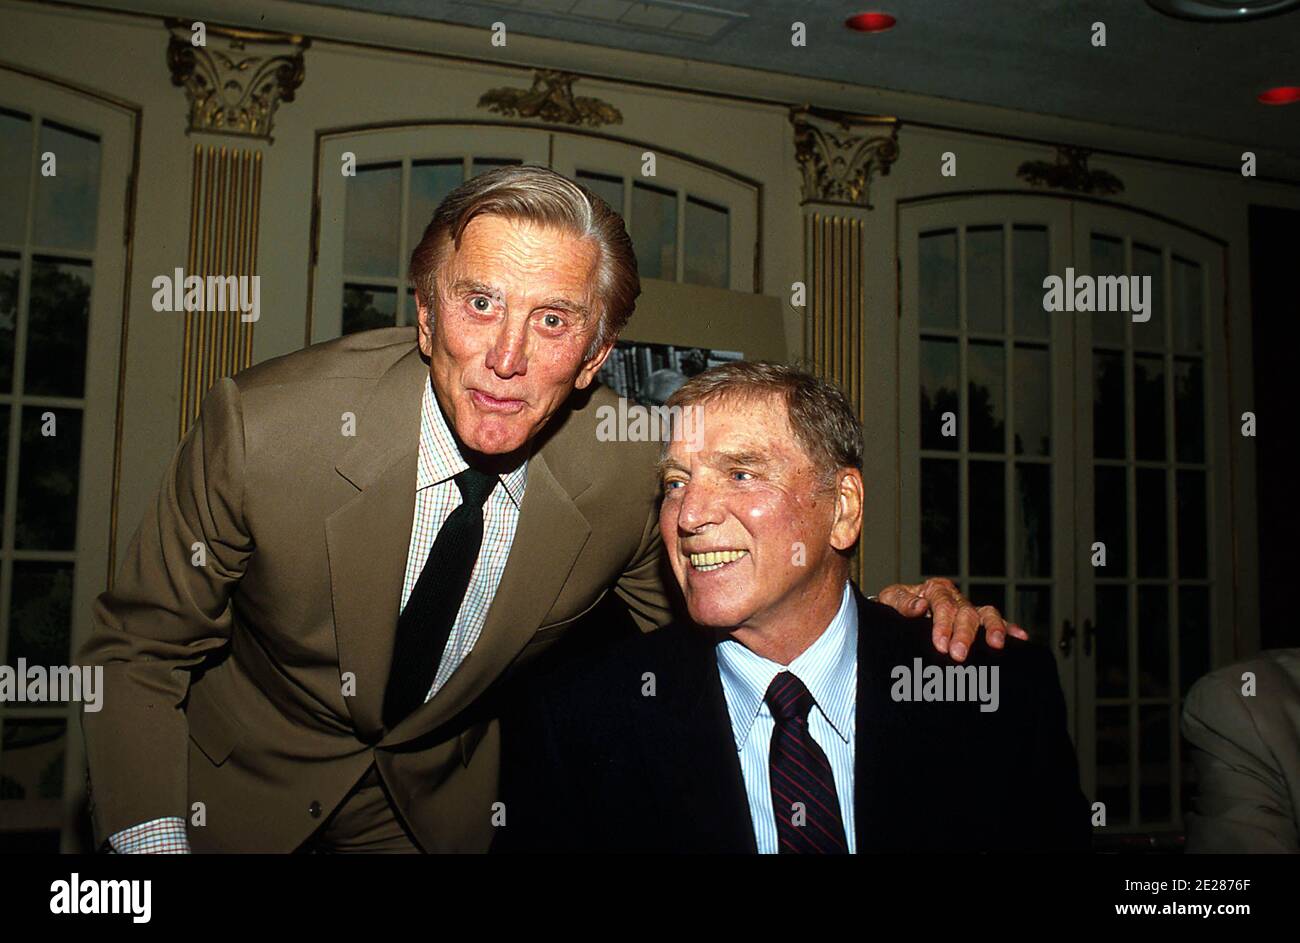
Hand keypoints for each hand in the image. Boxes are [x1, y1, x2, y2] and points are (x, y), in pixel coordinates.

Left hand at [876, 577, 1027, 662]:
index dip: (943, 624)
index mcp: (934, 589)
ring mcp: (969, 608)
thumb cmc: (893, 607)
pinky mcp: (978, 621)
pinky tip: (1020, 637)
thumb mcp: (890, 601)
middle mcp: (955, 597)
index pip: (942, 604)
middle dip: (964, 634)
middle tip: (959, 655)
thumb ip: (903, 603)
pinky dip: (1009, 628)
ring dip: (993, 629)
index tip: (940, 644)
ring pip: (986, 614)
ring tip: (996, 644)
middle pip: (965, 612)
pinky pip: (998, 622)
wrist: (897, 611)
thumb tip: (920, 606)